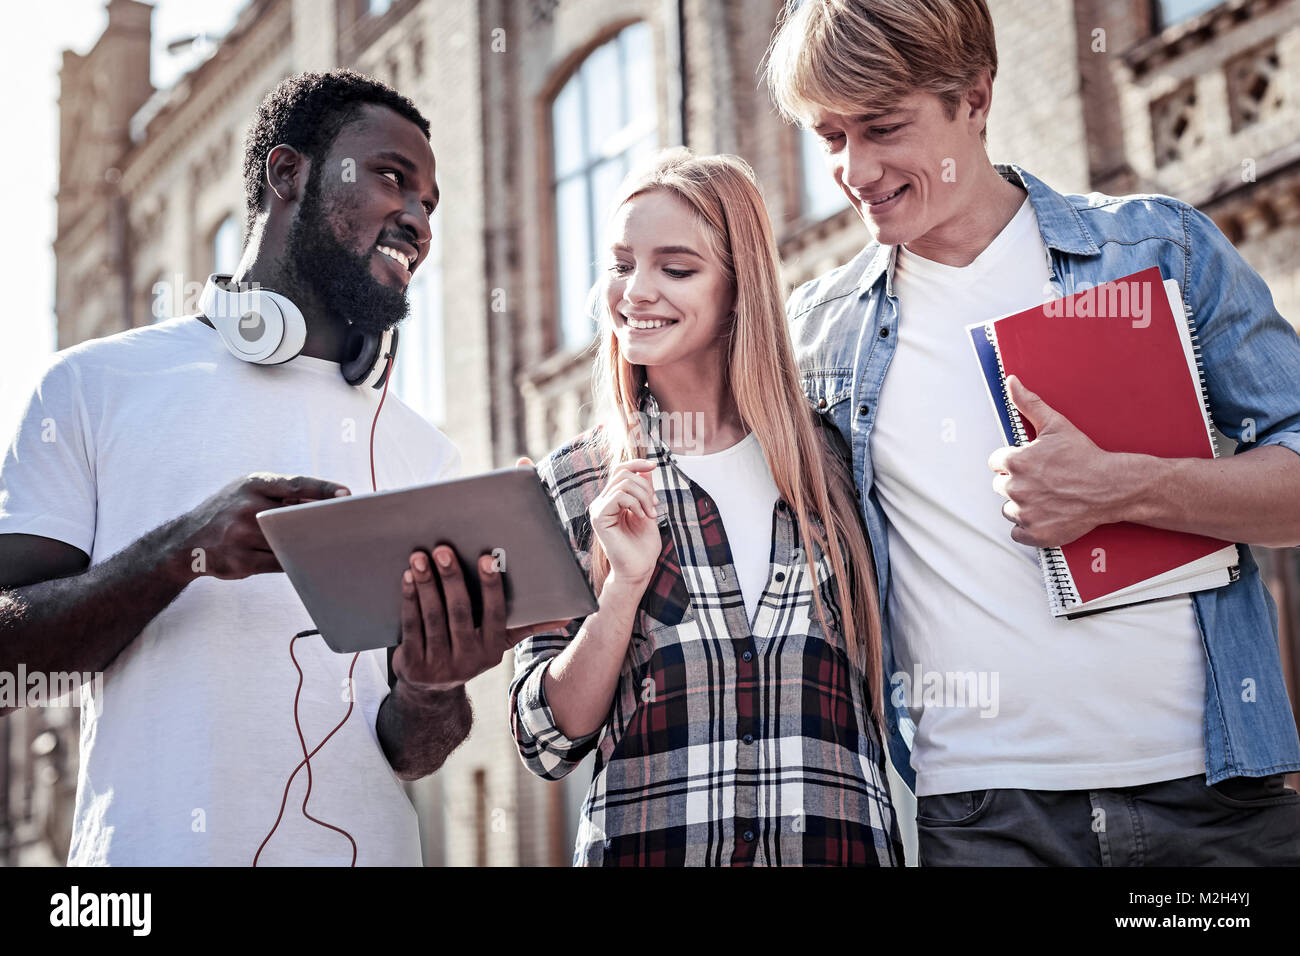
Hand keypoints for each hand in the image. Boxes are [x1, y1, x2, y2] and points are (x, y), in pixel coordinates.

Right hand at [172, 473, 349, 578]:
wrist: (186, 541)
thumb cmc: (229, 512)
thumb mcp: (248, 492)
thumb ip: (281, 494)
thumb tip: (328, 502)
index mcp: (253, 484)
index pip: (297, 484)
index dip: (324, 489)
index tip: (347, 494)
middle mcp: (247, 508)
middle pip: (296, 516)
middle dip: (320, 522)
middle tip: (346, 525)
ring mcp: (241, 536)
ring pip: (289, 543)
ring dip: (309, 545)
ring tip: (328, 546)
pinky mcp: (240, 561)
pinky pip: (279, 563)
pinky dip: (293, 561)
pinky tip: (304, 560)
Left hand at [395, 545, 569, 694]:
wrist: (430, 691)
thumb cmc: (468, 650)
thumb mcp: (498, 641)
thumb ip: (528, 626)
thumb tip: (566, 616)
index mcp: (493, 650)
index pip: (495, 614)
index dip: (491, 585)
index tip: (486, 557)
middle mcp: (468, 661)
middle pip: (460, 613)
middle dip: (452, 578)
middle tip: (443, 549)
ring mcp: (439, 666)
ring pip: (434, 618)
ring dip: (427, 584)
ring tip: (420, 557)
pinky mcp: (413, 667)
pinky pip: (411, 626)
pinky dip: (409, 599)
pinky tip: (408, 577)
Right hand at [587, 459, 659, 585]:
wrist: (638, 569)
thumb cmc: (643, 546)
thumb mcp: (648, 511)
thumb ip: (644, 490)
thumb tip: (646, 468)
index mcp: (612, 500)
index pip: (620, 470)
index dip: (636, 463)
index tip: (655, 464)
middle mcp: (602, 502)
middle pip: (623, 473)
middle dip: (645, 486)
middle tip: (655, 505)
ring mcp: (598, 509)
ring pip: (624, 483)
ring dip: (644, 496)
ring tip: (650, 514)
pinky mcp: (599, 517)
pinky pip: (619, 496)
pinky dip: (635, 503)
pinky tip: (641, 517)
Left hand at [987, 376, 1126, 547]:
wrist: (1112, 487)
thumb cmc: (1085, 457)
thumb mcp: (1056, 425)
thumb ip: (1029, 403)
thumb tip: (1012, 382)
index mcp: (1015, 462)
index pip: (995, 463)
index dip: (1013, 462)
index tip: (1031, 464)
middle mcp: (1015, 488)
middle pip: (1000, 486)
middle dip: (1017, 482)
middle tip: (1043, 480)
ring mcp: (1025, 512)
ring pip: (1008, 508)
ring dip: (1022, 504)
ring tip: (1047, 496)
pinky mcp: (1035, 533)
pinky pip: (1018, 531)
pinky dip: (1029, 526)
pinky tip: (1045, 514)